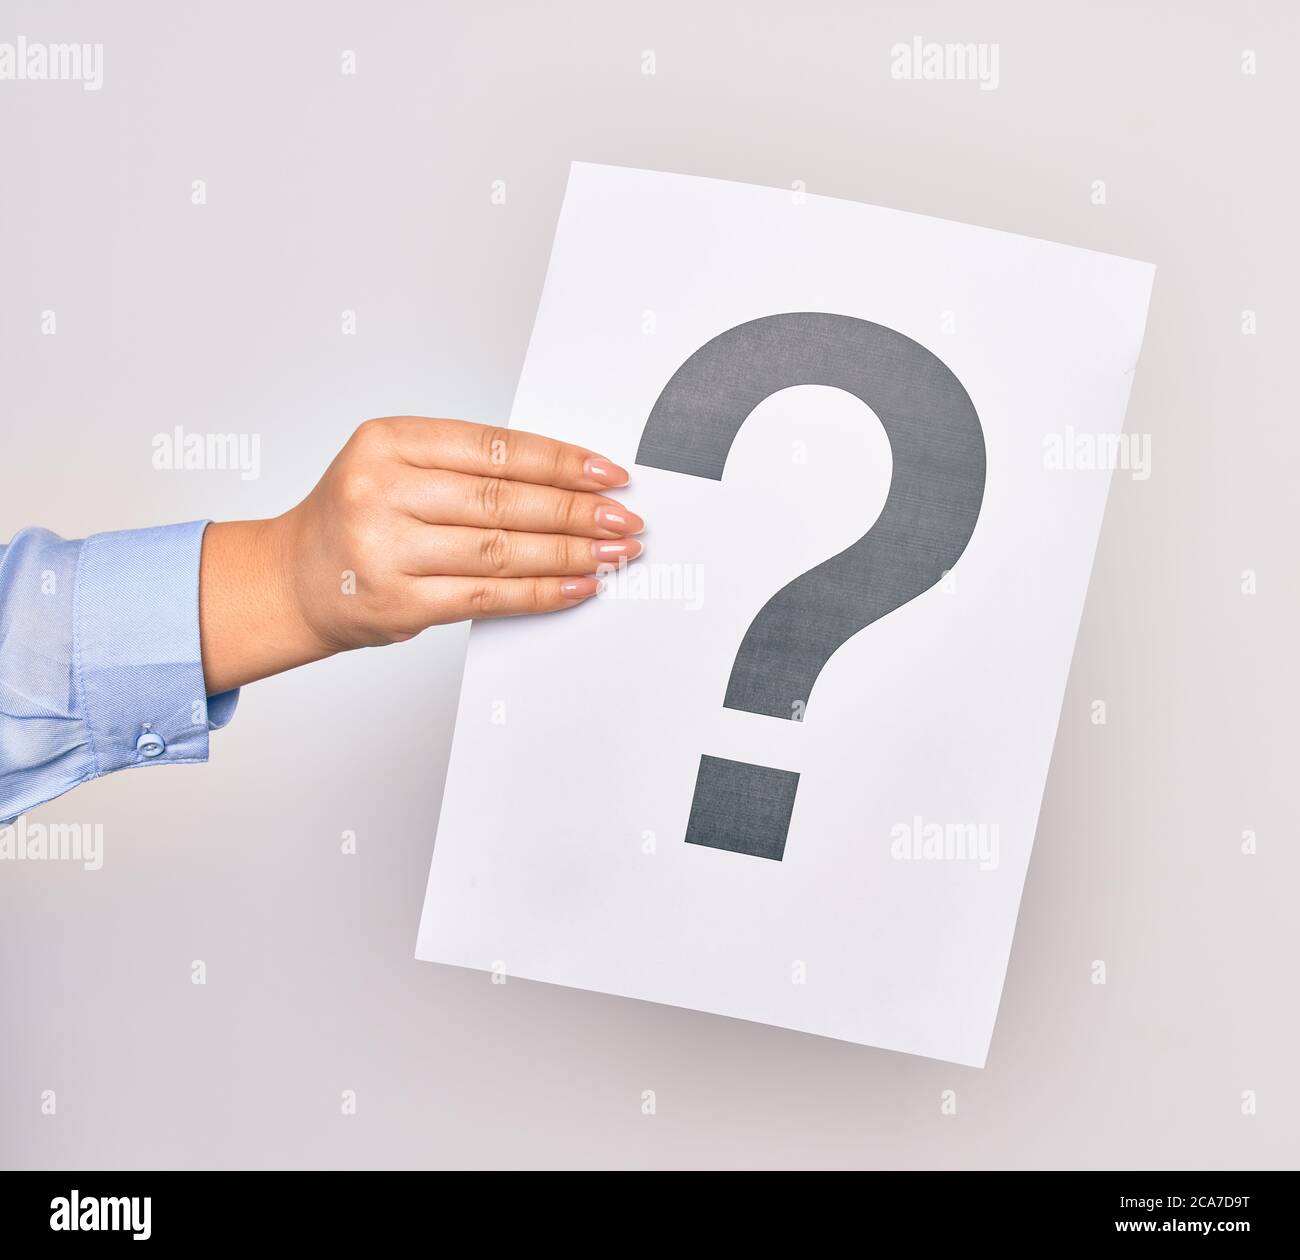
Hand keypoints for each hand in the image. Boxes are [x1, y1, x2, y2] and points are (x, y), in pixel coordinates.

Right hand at [198, 417, 643, 693]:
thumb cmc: (354, 518)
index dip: (560, 461)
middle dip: (577, 511)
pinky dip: (541, 592)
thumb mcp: (394, 465)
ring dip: (570, 553)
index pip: (494, 449)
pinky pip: (489, 597)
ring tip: (614, 553)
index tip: (607, 473)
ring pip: (502, 550)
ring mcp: (388, 551)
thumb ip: (465, 466)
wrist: (293, 579)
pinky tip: (577, 585)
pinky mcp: (401, 604)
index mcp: (386, 443)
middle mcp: (382, 493)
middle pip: (504, 500)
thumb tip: (565, 480)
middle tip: (624, 518)